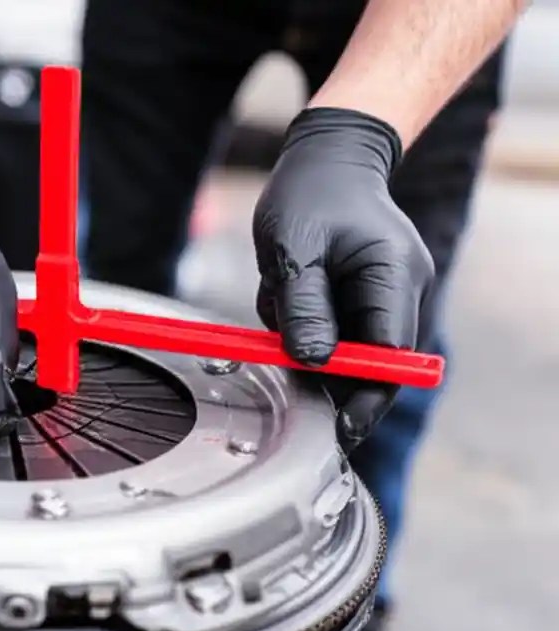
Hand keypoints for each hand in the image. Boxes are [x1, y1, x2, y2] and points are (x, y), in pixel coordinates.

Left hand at [253, 108, 434, 450]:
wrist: (325, 158)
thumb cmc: (310, 194)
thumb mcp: (294, 250)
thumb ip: (304, 309)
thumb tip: (313, 364)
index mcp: (395, 277)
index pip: (390, 358)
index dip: (364, 397)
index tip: (334, 425)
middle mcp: (400, 291)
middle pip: (370, 364)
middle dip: (320, 365)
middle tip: (279, 339)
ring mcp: (383, 296)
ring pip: (339, 349)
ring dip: (299, 335)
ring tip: (278, 289)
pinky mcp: (359, 299)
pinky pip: (326, 331)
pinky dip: (296, 321)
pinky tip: (282, 288)